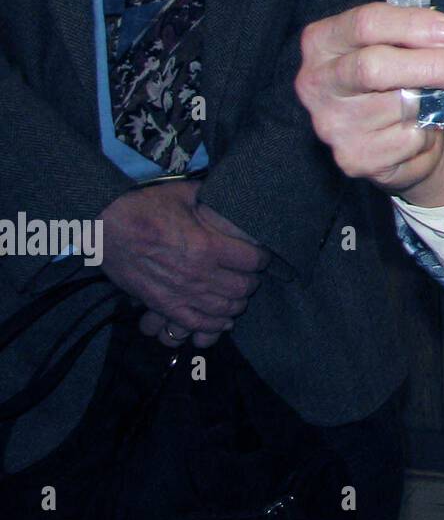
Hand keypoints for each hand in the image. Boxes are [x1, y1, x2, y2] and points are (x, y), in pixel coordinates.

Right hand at [100, 179, 269, 344]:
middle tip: (251, 274)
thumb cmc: (145, 205)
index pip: (254, 261)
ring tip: (239, 295)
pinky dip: (213, 325)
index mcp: (208, 246)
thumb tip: (235, 194)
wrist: (104, 224)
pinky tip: (223, 320)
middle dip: (252, 282)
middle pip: (242, 288)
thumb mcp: (186, 194)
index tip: (263, 256)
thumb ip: (215, 200)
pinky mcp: (162, 304)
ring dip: (236, 304)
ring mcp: (180, 293)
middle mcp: (198, 274)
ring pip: (224, 309)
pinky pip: (195, 323)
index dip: (263, 259)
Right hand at [294, 3, 443, 201]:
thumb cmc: (396, 81)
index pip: (365, 23)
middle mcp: (317, 83)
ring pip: (399, 105)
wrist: (393, 141)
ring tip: (442, 100)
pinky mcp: (353, 158)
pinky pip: (408, 138)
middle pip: (374, 67)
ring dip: (435, 102)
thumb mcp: (398, 48)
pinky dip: (428, 131)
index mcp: (323, 41)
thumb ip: (414, 36)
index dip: (414, 25)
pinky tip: (424, 128)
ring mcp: (332, 124)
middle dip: (431, 65)